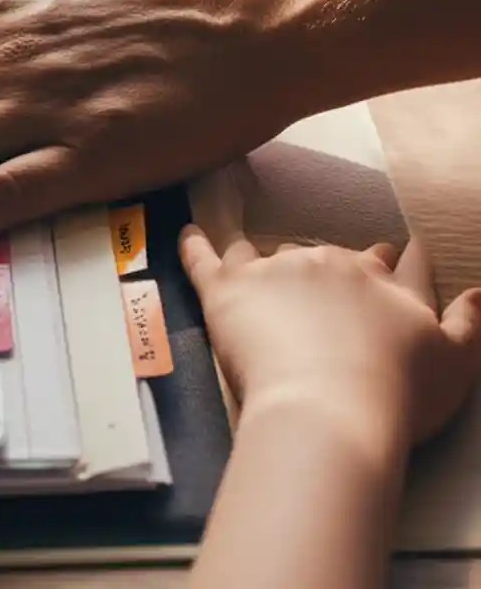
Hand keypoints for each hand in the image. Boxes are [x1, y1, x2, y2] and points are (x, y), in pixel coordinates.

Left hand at [180, 227, 480, 443]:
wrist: (331, 407)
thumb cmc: (398, 393)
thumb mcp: (455, 362)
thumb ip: (467, 322)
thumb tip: (479, 290)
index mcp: (379, 279)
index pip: (387, 262)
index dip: (388, 262)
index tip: (391, 258)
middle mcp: (328, 264)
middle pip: (324, 256)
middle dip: (324, 266)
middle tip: (320, 283)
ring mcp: (274, 273)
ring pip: (266, 253)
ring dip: (264, 258)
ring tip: (256, 261)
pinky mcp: (227, 290)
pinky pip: (204, 258)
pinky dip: (193, 244)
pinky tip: (186, 232)